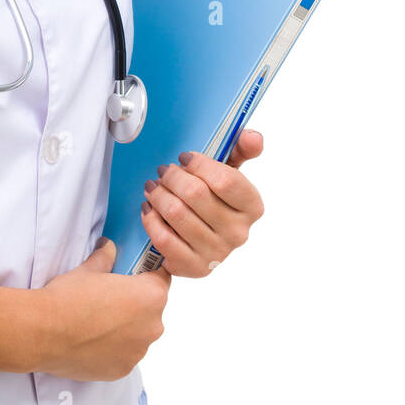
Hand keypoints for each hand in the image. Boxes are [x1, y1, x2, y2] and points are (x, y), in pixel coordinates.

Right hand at [36, 238, 170, 380]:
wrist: (44, 332)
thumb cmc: (69, 297)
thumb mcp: (89, 269)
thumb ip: (106, 257)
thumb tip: (109, 248)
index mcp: (151, 296)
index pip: (162, 278)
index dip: (147, 274)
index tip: (133, 275)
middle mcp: (153, 326)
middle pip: (152, 309)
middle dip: (135, 303)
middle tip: (109, 298)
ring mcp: (138, 352)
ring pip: (138, 334)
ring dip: (126, 328)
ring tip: (97, 322)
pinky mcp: (123, 370)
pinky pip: (125, 354)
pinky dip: (114, 348)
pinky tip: (92, 341)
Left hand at [141, 129, 265, 276]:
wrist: (203, 239)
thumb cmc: (215, 200)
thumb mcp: (230, 172)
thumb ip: (241, 149)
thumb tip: (254, 137)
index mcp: (252, 206)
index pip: (225, 179)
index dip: (199, 164)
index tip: (184, 158)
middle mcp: (239, 233)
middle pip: (195, 194)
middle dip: (173, 177)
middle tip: (163, 172)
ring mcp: (217, 253)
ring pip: (176, 213)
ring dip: (158, 195)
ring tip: (154, 187)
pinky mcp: (194, 267)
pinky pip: (164, 239)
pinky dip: (151, 219)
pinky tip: (150, 209)